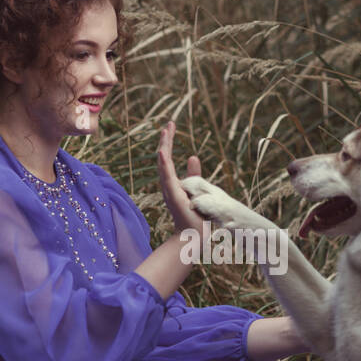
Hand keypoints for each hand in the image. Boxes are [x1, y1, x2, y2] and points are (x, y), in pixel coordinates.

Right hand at [157, 120, 208, 240]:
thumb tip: (193, 156)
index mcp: (173, 183)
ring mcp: (169, 190)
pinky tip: (163, 150)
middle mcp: (168, 185)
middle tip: (170, 123)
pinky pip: (167, 176)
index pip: (169, 159)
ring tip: (166, 130)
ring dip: (165, 146)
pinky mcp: (173, 194)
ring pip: (164, 164)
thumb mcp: (197, 189)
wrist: (194, 236)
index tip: (170, 127)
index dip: (169, 142)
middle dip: (167, 140)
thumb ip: (193, 174)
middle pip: (164, 158)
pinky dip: (164, 163)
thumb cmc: (196, 216)